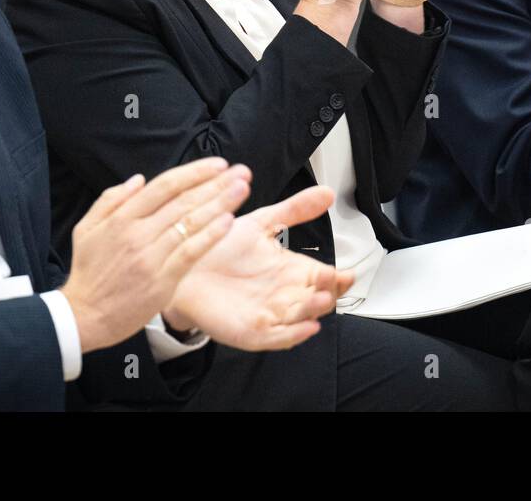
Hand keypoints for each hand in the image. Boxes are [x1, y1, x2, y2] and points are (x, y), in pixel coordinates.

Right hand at [61, 158, 250, 353]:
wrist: (84, 316)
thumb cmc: (88, 272)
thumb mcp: (87, 228)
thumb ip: (111, 199)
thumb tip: (139, 179)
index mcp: (122, 218)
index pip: (165, 186)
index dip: (194, 172)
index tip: (218, 164)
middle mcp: (138, 233)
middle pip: (183, 201)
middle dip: (216, 184)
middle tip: (241, 171)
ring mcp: (151, 257)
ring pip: (191, 223)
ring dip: (220, 204)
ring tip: (242, 189)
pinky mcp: (162, 281)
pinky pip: (190, 253)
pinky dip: (210, 236)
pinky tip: (228, 222)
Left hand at [167, 186, 354, 350]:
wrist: (183, 264)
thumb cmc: (220, 248)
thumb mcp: (261, 223)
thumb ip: (295, 210)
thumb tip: (326, 193)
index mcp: (290, 270)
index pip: (325, 278)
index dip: (339, 278)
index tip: (348, 273)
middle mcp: (284, 294)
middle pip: (319, 300)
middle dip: (329, 294)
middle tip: (333, 282)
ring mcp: (270, 314)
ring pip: (301, 318)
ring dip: (313, 310)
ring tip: (319, 297)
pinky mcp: (252, 330)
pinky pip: (278, 337)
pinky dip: (294, 335)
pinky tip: (306, 326)